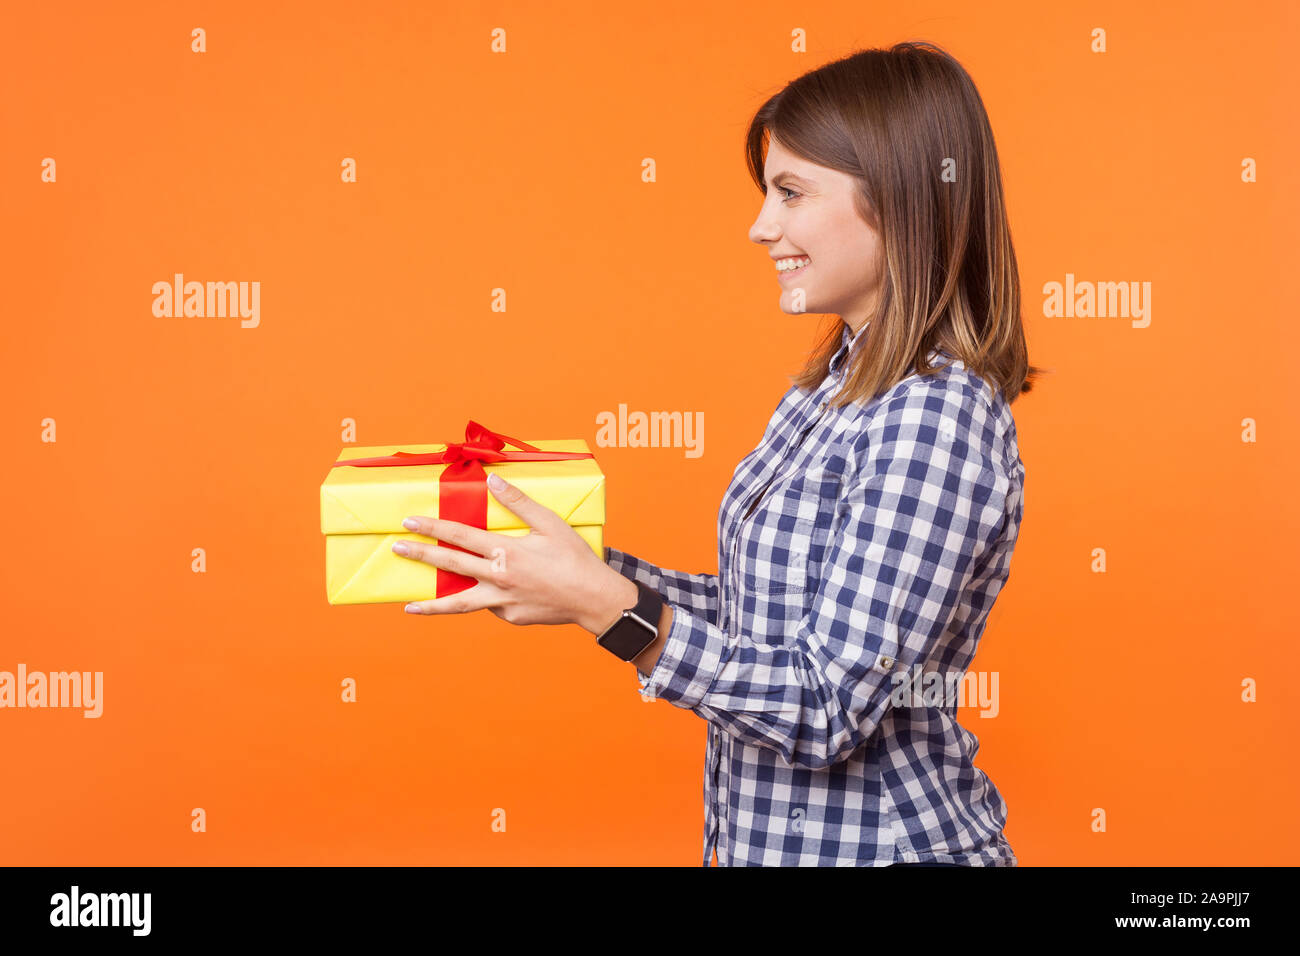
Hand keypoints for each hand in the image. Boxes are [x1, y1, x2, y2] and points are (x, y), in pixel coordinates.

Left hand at [392, 473, 637, 632]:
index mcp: (506, 551)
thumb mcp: (550, 524)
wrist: (594, 599)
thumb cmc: (575, 558)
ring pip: (459, 604)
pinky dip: (484, 598)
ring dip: (431, 604)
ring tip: (409, 606)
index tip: (410, 522)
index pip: (460, 535)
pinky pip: (491, 605)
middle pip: (451, 565)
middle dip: (421, 555)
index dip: (433, 527)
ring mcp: (502, 602)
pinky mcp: (511, 617)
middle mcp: (498, 578)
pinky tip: (488, 593)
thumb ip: (519, 502)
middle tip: (397, 549)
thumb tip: (493, 481)